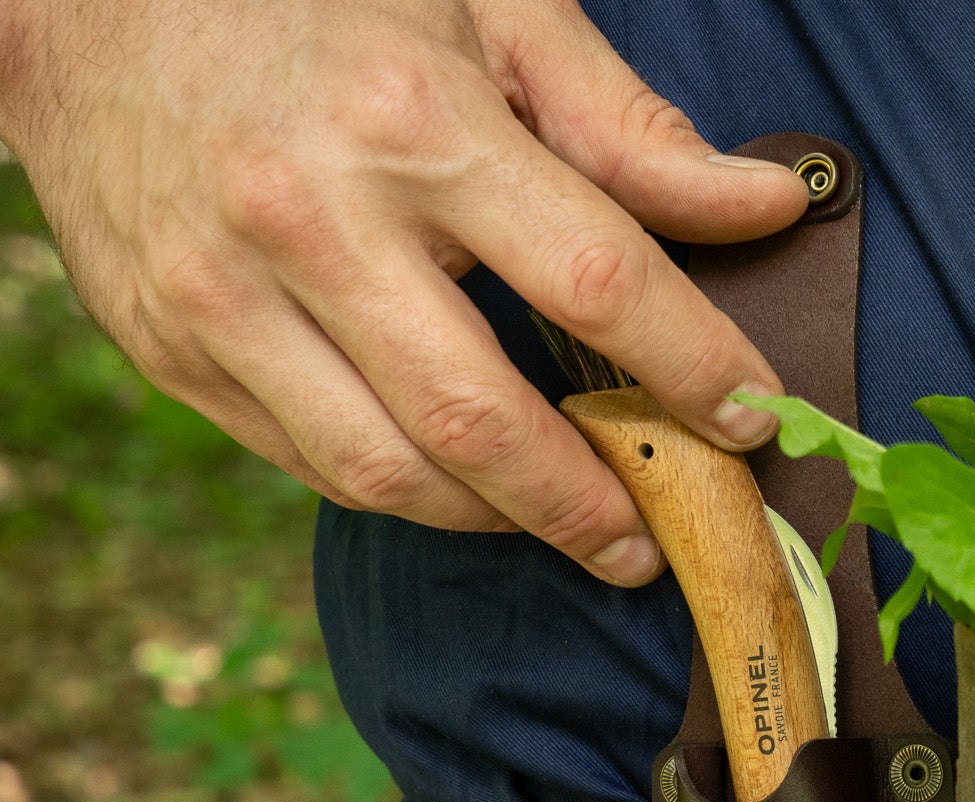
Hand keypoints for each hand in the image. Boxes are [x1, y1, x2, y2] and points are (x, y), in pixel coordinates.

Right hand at [0, 0, 808, 585]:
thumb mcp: (493, 15)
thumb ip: (629, 130)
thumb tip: (766, 207)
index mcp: (411, 122)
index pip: (595, 279)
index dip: (695, 368)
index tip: (757, 421)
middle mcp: (309, 218)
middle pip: (483, 417)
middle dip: (590, 502)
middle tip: (658, 539)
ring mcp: (223, 294)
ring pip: (388, 470)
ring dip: (500, 521)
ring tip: (572, 523)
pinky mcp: (170, 346)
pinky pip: (310, 464)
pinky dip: (405, 491)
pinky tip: (463, 485)